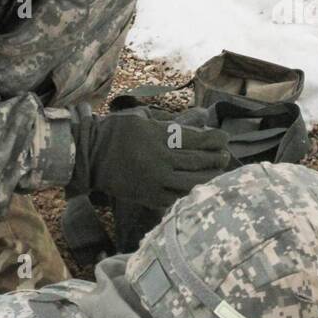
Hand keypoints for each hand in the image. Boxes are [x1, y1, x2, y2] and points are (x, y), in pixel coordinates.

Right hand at [68, 105, 231, 209]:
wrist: (91, 157)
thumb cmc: (117, 133)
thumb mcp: (142, 119)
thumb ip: (169, 124)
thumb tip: (199, 124)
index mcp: (157, 137)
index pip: (195, 139)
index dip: (214, 139)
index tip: (225, 137)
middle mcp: (158, 160)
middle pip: (197, 161)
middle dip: (216, 158)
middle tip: (226, 155)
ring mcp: (155, 181)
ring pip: (191, 183)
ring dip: (209, 177)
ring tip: (218, 172)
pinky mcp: (150, 197)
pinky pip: (177, 197)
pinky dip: (191, 192)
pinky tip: (200, 187)